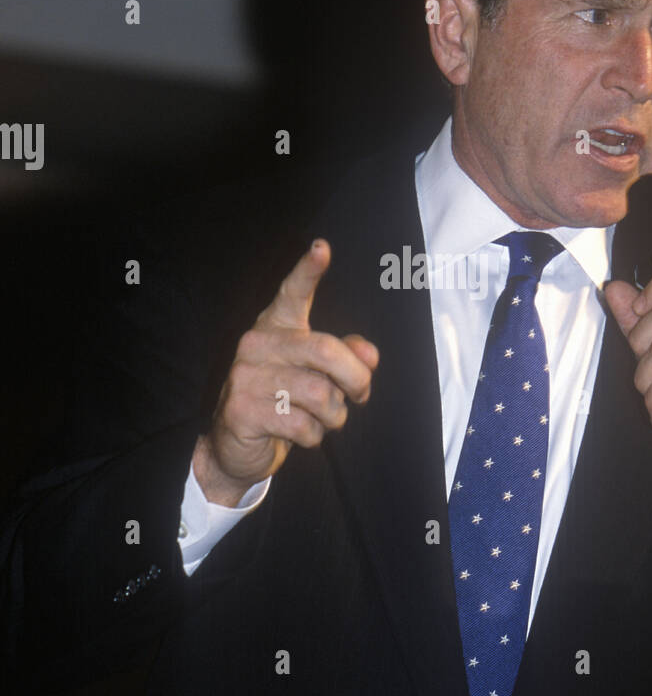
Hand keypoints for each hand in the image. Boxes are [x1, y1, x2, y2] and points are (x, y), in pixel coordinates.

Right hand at [193, 239, 378, 505]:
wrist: (236, 447)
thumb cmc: (285, 403)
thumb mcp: (319, 376)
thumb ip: (347, 359)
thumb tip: (369, 355)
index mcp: (276, 326)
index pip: (293, 293)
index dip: (308, 271)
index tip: (322, 248)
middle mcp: (256, 344)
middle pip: (325, 351)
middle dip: (356, 379)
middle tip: (361, 395)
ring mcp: (245, 376)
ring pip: (319, 393)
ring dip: (334, 415)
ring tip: (322, 419)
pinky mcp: (241, 410)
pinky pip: (302, 424)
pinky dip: (313, 436)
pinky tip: (299, 434)